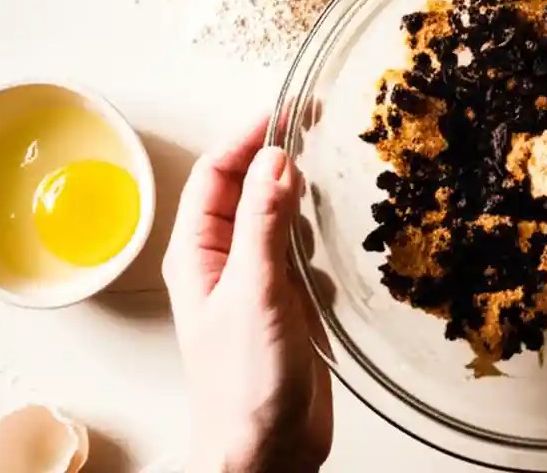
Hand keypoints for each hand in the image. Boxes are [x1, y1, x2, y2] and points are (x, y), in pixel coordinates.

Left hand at [162, 118, 331, 472]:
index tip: (287, 109)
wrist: (266, 453)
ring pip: (281, 218)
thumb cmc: (243, 386)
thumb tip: (275, 160)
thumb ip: (263, 225)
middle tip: (319, 124)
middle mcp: (226, 261)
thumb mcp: (255, 294)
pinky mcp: (292, 305)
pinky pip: (308, 253)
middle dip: (279, 155)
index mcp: (199, 254)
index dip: (249, 135)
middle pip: (248, 188)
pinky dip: (325, 236)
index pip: (217, 173)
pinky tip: (347, 230)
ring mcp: (260, 283)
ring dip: (305, 195)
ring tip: (337, 168)